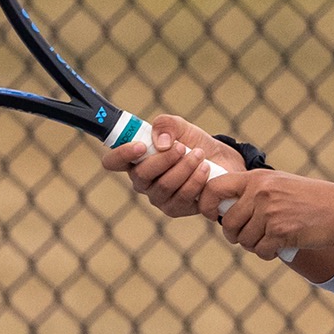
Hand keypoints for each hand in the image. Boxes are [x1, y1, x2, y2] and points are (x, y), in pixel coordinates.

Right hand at [99, 114, 245, 218]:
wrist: (221, 161)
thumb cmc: (193, 143)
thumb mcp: (181, 127)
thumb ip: (166, 125)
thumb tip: (161, 144)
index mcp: (135, 159)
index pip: (113, 161)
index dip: (121, 154)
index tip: (140, 146)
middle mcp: (142, 181)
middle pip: (140, 175)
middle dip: (164, 159)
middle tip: (181, 147)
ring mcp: (157, 197)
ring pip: (164, 186)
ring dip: (184, 168)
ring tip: (199, 155)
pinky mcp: (174, 208)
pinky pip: (181, 198)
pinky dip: (195, 181)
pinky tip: (205, 170)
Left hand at [198, 170, 333, 259]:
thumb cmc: (310, 199)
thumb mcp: (279, 184)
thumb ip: (252, 192)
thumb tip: (221, 210)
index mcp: (257, 178)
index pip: (215, 187)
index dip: (205, 203)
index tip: (209, 214)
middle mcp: (260, 193)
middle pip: (227, 222)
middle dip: (235, 234)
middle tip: (249, 236)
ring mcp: (270, 213)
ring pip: (243, 240)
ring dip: (254, 245)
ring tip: (270, 239)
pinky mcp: (280, 232)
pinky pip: (260, 251)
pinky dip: (268, 253)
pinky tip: (279, 247)